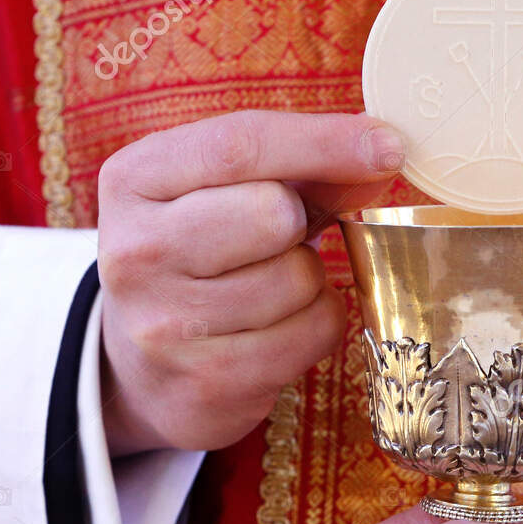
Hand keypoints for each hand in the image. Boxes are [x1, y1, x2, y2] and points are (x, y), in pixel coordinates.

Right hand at [96, 110, 403, 452]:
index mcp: (133, 181)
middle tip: (275, 238)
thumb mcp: (228, 195)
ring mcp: (167, 324)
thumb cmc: (203, 258)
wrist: (146, 370)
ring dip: (308, 279)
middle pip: (273, 213)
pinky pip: (314, 332)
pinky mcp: (208, 382)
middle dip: (298, 222)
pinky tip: (280, 324)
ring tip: (268, 284)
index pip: (239, 145)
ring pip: (299, 278)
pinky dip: (317, 323)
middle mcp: (136, 251)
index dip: (324, 142)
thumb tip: (383, 155)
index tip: (389, 145)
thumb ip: (303, 169)